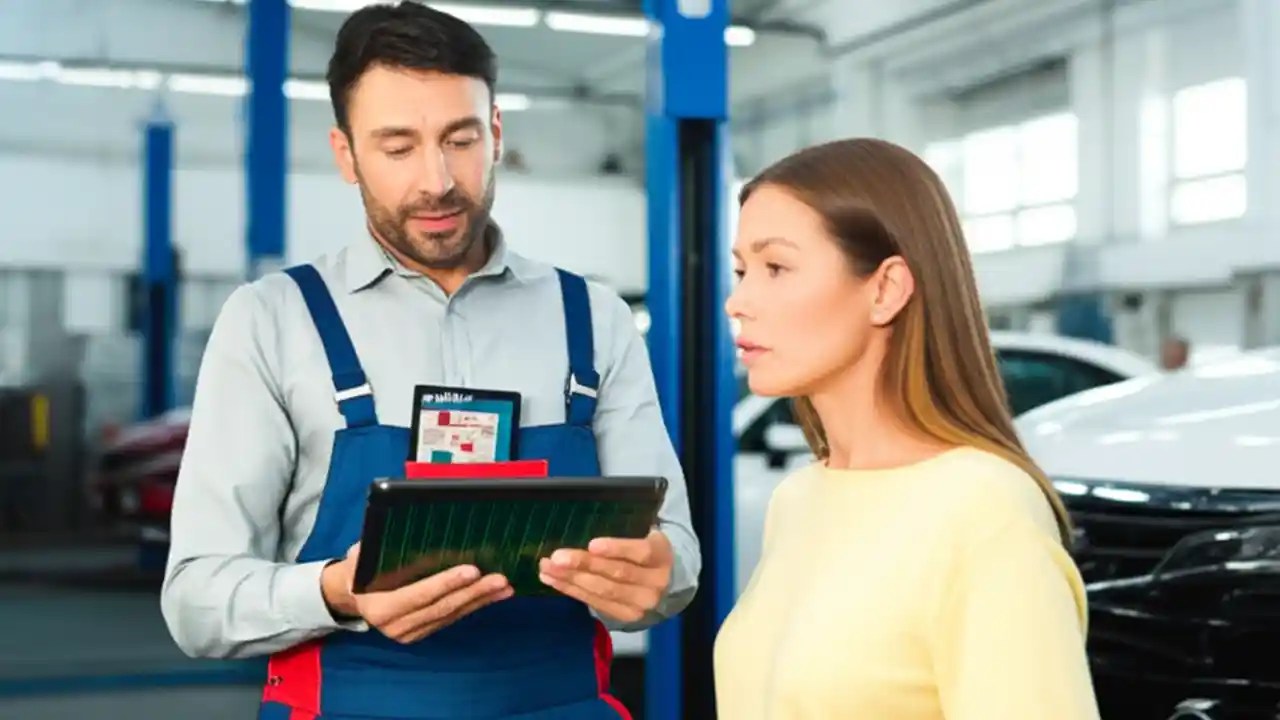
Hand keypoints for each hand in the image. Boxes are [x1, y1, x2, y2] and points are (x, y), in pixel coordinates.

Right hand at [322, 543, 512, 642]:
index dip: (445, 583)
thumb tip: (391, 528)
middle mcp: (396, 626)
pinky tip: (496, 593)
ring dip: (481, 599)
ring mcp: (412, 632)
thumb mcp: (359, 555)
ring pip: (452, 614)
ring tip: (505, 585)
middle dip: (474, 592)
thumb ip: (371, 550)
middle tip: (499, 578)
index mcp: (380, 608)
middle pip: (442, 607)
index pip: (418, 595)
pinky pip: (454, 617)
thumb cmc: (360, 568)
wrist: (353, 595)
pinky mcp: (425, 631)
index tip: (472, 570)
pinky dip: (476, 604)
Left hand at [538, 529, 672, 623]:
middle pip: (617, 573)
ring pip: (603, 590)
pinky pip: (594, 602)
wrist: (665, 580)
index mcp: (662, 556)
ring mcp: (641, 603)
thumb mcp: (643, 535)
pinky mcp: (626, 616)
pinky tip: (552, 579)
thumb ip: (624, 531)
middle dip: (584, 564)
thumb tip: (583, 521)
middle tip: (557, 557)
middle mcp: (655, 583)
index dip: (616, 549)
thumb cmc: (645, 549)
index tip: (592, 544)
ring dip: (571, 578)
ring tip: (547, 567)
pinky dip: (570, 590)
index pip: (641, 552)